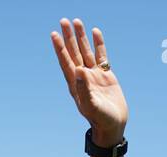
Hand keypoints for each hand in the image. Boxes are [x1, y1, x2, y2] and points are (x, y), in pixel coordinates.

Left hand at [51, 19, 127, 146]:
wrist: (113, 125)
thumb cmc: (100, 119)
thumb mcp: (91, 106)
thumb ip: (84, 89)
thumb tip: (79, 69)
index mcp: (76, 84)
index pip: (66, 61)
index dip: (60, 48)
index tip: (54, 34)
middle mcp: (82, 77)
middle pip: (73, 52)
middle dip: (68, 37)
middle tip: (64, 21)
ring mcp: (94, 75)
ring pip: (85, 51)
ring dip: (81, 37)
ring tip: (77, 21)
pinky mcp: (105, 76)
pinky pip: (100, 55)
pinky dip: (98, 44)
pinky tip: (95, 32)